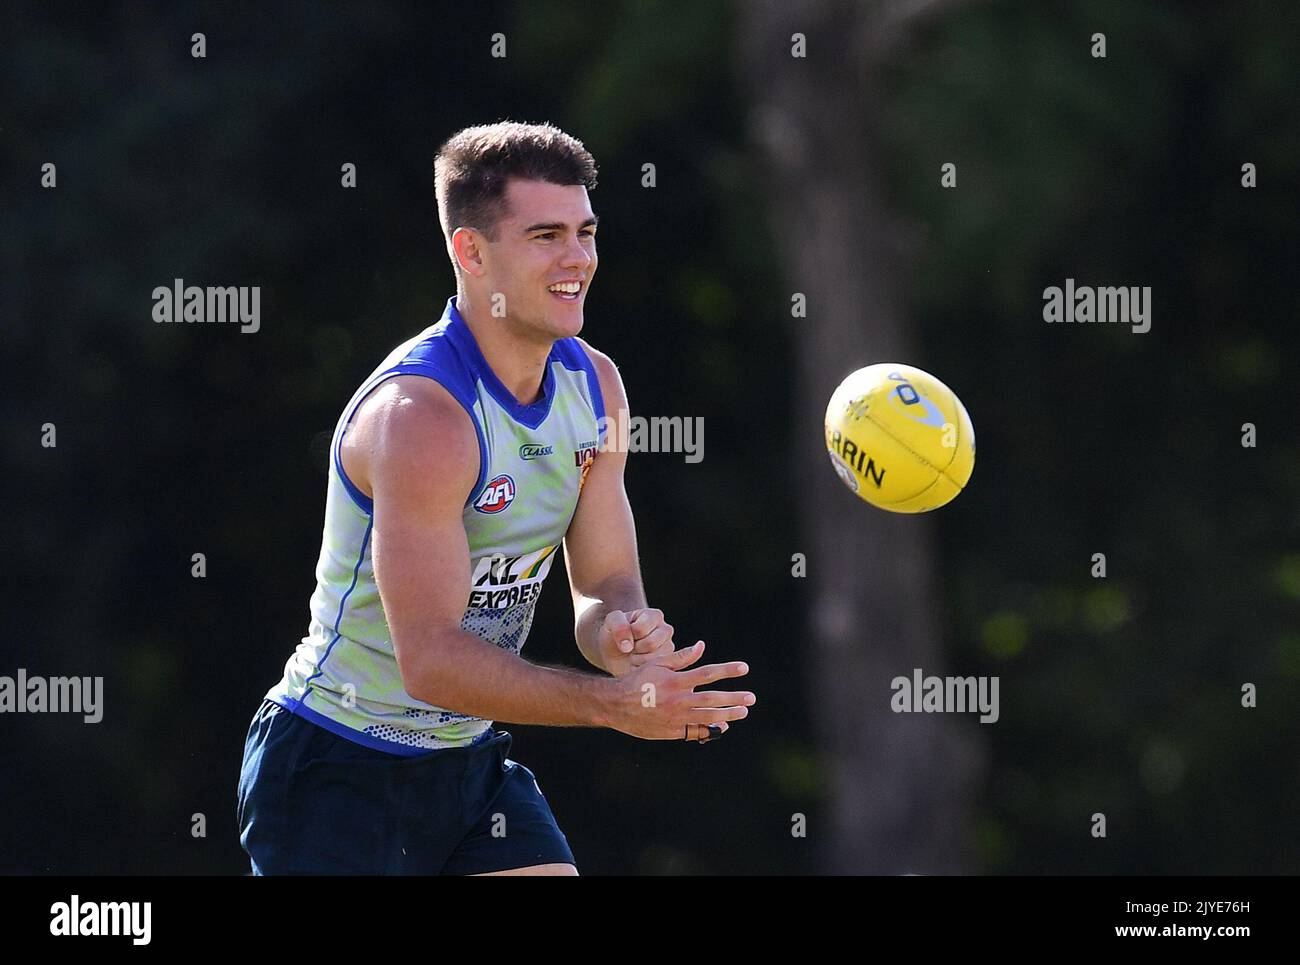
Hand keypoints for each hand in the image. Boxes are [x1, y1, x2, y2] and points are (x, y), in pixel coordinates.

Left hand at [598, 607, 676, 676]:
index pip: (641, 628)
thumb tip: (627, 646)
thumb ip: (619, 626)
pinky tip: (637, 664)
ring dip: (637, 660)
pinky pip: (654, 670)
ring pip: (653, 659)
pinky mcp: (667, 665)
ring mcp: (668, 648)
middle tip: (629, 646)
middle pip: (651, 643)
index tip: (625, 634)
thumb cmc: (614, 633)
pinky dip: (640, 669)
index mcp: (654, 616)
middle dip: (634, 648)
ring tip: (633, 655)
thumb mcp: (611, 622)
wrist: (613, 653)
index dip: (628, 634)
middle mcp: (666, 630)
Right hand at [607, 642, 755, 740]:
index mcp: (676, 681)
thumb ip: (681, 657)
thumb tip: (702, 646)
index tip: (744, 668)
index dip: (727, 670)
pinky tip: (722, 727)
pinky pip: (696, 731)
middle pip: (713, 699)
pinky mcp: (672, 731)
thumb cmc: (638, 681)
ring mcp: (676, 717)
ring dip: (728, 715)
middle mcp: (678, 700)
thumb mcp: (657, 664)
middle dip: (734, 698)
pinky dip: (710, 729)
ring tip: (742, 712)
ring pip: (708, 716)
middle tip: (751, 698)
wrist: (616, 705)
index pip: (708, 674)